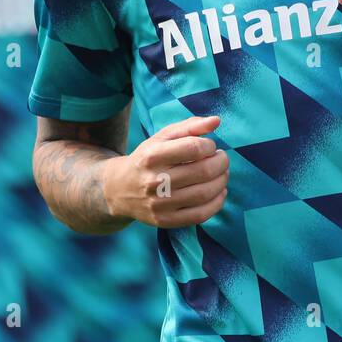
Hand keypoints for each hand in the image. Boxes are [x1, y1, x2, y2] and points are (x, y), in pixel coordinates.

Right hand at [103, 115, 227, 227]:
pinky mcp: (164, 220)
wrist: (120, 189)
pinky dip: (217, 203)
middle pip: (203, 171)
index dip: (209, 145)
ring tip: (222, 174)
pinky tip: (219, 192)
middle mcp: (154, 181)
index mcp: (152, 156)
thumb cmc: (147, 159)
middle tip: (222, 159)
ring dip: (222, 181)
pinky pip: (200, 215)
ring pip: (204, 193)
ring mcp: (159, 204)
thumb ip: (189, 126)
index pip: (193, 148)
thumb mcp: (162, 138)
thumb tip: (216, 121)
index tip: (210, 146)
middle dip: (221, 163)